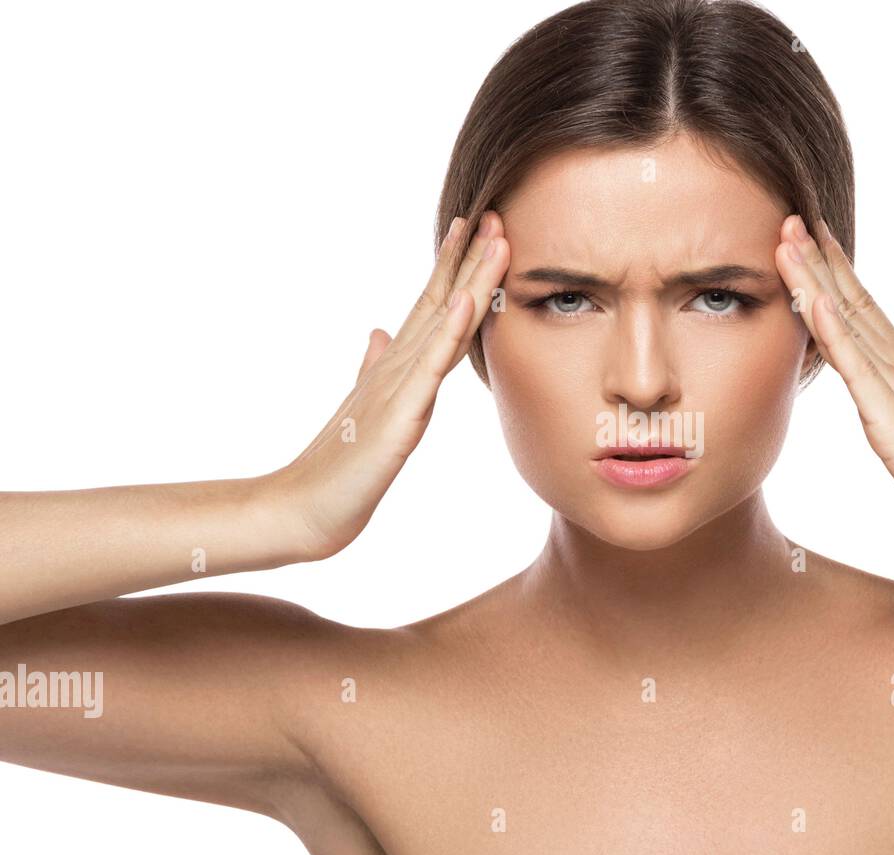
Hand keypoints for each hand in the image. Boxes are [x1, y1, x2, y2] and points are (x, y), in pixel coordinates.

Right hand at [269, 211, 510, 559]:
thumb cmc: (338, 468)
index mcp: (395, 368)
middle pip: (439, 301)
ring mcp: (397, 387)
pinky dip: (447, 332)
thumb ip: (374, 368)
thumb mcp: (367, 410)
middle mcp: (396, 367)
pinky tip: (464, 300)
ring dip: (468, 277)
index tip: (479, 226)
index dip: (455, 266)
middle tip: (494, 211)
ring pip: (440, 322)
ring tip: (490, 236)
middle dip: (468, 257)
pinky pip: (428, 367)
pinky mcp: (398, 415)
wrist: (304, 509)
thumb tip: (380, 331)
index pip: (431, 306)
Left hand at [774, 214, 893, 557]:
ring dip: (815, 279)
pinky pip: (856, 367)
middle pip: (850, 301)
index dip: (831, 270)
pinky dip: (832, 330)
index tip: (806, 233)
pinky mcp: (891, 416)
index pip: (860, 308)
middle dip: (816, 259)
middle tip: (789, 215)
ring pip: (847, 321)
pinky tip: (813, 300)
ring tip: (789, 239)